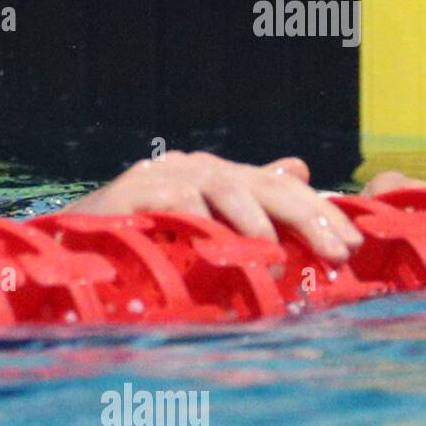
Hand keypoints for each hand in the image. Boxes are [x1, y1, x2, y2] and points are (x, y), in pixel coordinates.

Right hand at [63, 151, 362, 262]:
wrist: (72, 241)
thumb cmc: (138, 237)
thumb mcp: (201, 222)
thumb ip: (248, 198)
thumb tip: (299, 167)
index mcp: (216, 175)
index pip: (279, 189)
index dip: (318, 213)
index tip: (353, 245)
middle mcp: (195, 167)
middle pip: (263, 184)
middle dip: (308, 217)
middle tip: (341, 252)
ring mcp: (165, 174)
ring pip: (228, 187)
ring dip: (260, 223)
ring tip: (279, 259)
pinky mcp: (136, 190)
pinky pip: (183, 201)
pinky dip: (209, 222)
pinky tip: (229, 247)